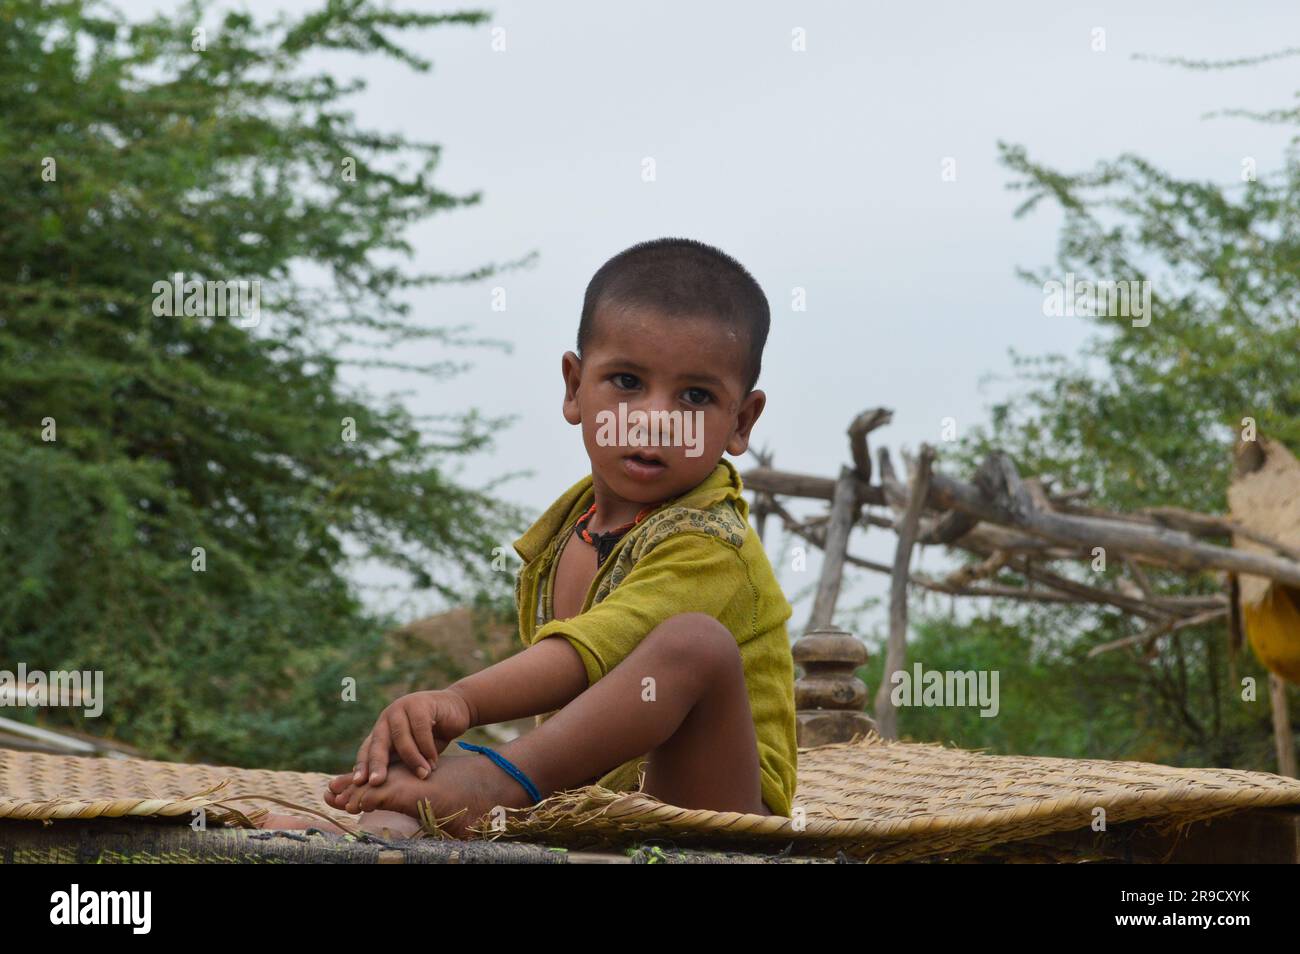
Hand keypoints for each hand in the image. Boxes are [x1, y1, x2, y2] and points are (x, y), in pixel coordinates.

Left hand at [352, 689, 474, 786]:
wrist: (455, 709)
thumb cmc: (432, 734)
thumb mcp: (412, 750)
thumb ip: (398, 762)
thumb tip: (379, 790)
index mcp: (382, 730)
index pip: (367, 749)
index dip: (362, 765)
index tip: (358, 783)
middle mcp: (388, 718)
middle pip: (378, 743)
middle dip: (377, 763)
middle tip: (377, 782)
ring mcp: (402, 707)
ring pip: (401, 737)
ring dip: (413, 759)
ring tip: (423, 774)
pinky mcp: (420, 704)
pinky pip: (420, 729)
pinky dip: (427, 747)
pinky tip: (434, 760)